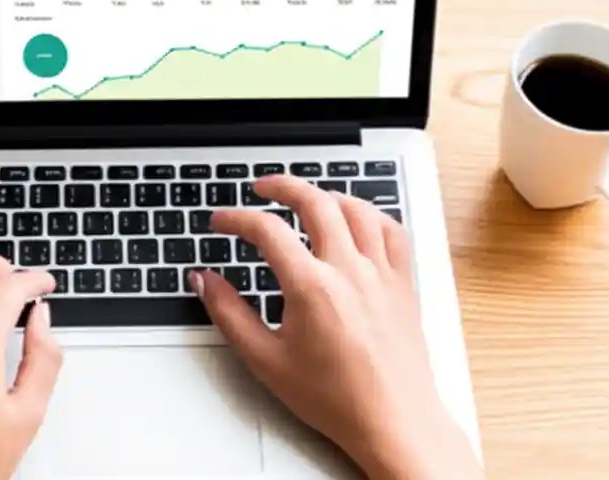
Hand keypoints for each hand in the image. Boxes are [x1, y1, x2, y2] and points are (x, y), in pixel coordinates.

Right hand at [195, 176, 481, 479]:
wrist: (392, 422)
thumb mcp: (265, 360)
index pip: (267, 230)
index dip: (237, 219)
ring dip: (326, 194)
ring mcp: (381, 273)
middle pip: (315, 202)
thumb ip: (229, 314)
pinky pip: (392, 231)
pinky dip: (371, 215)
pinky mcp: (403, 284)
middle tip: (261, 188)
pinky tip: (358, 219)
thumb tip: (205, 281)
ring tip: (306, 197)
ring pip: (356, 209)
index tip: (222, 222)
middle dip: (282, 186)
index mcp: (312, 287)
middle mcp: (349, 270)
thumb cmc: (335, 399)